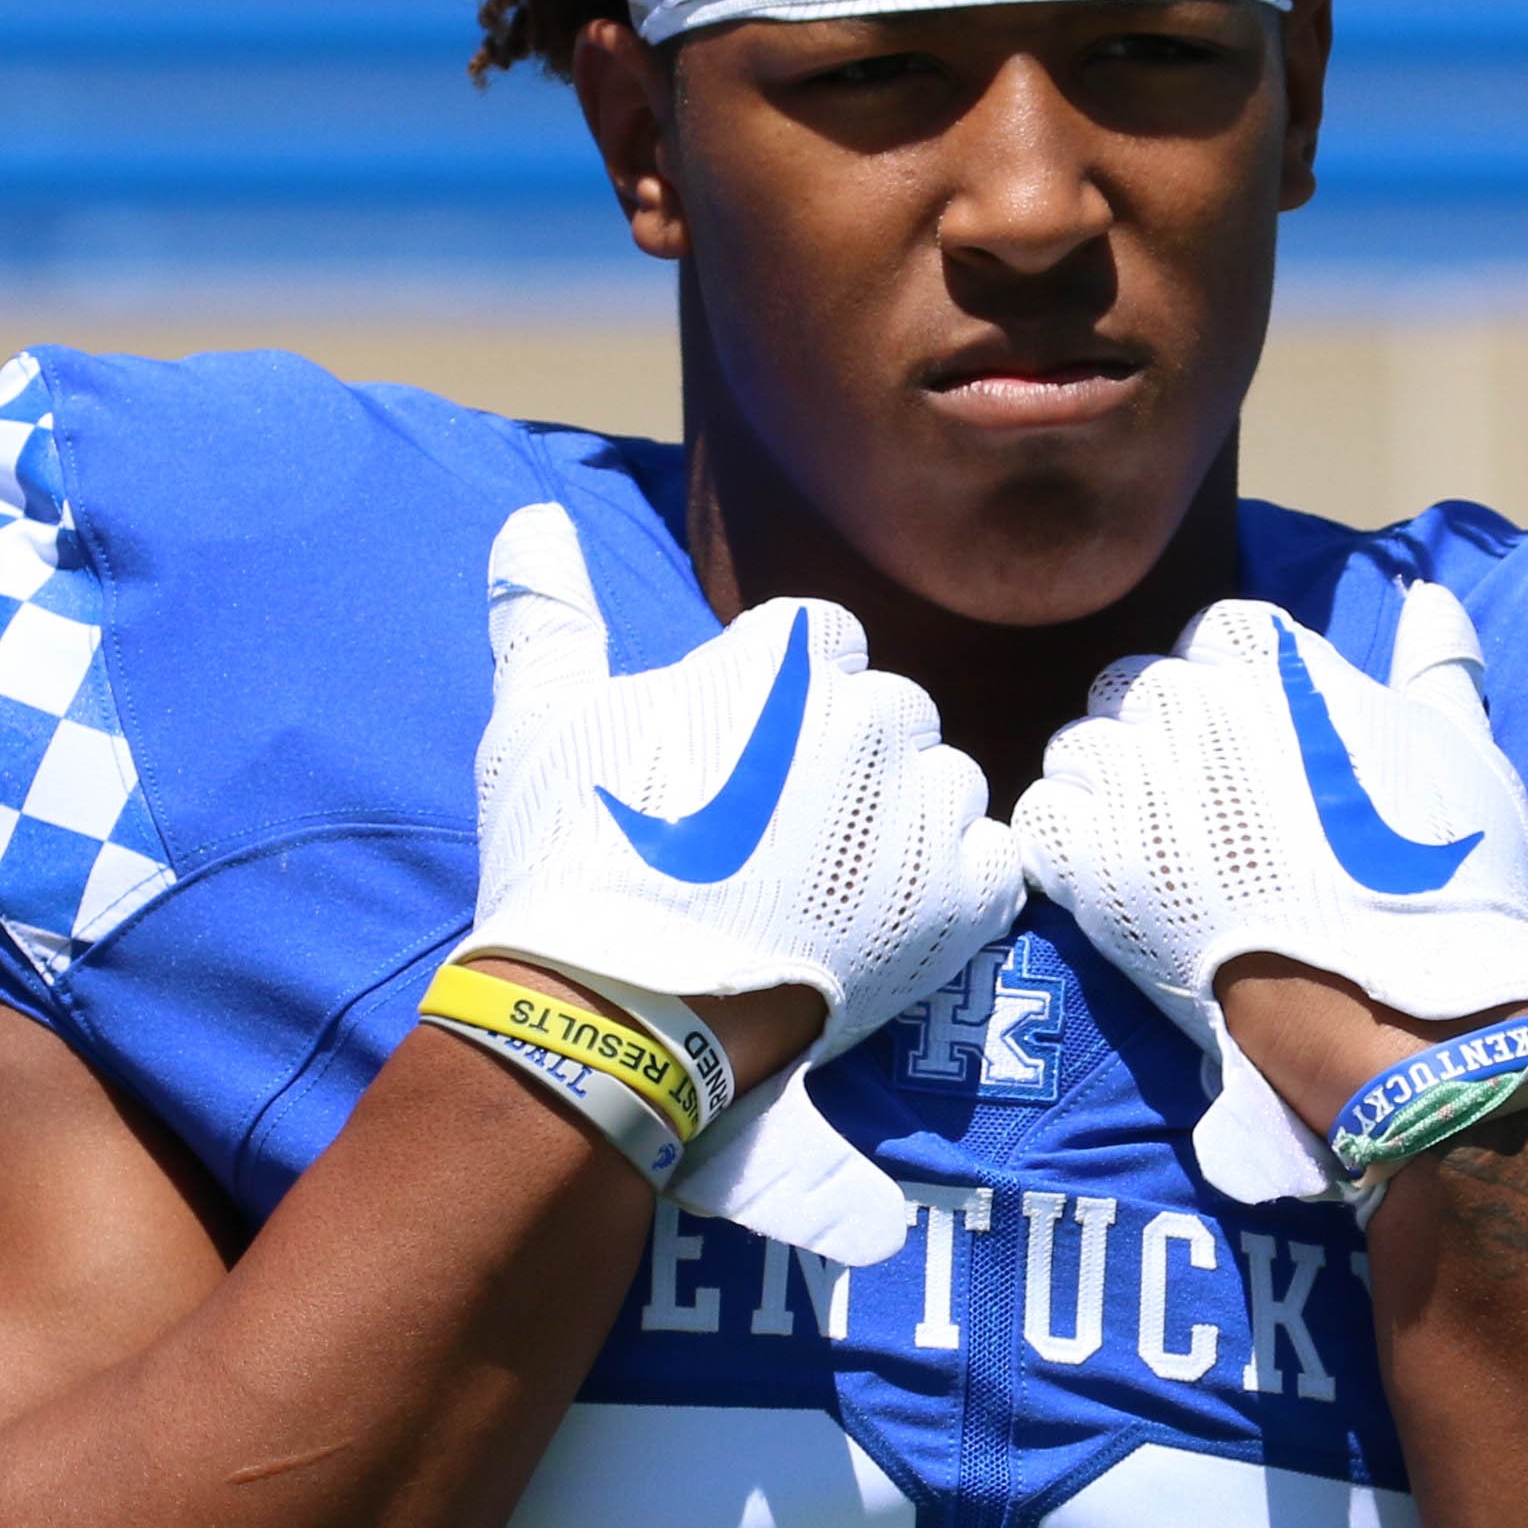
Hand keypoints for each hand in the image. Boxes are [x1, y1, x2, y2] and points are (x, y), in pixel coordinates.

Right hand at [465, 504, 1024, 1260]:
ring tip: (824, 887)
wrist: (619, 1011)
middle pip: (886, 712)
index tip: (733, 766)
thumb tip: (537, 517)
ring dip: (901, 824)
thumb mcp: (541, 720)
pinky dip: (950, 891)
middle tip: (771, 838)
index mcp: (784, 659)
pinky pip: (991, 864)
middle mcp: (870, 718)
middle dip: (843, 762)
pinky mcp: (960, 899)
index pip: (818, 641)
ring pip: (943, 784)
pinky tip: (880, 920)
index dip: (775, 704)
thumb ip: (551, 612)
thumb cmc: (572, 859)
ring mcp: (921, 810)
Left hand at [1015, 584, 1527, 1206]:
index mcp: (1274, 662)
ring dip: (1112, 791)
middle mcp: (1193, 703)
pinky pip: (1042, 820)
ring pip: (1083, 749)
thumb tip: (1426, 599)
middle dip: (1168, 740)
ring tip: (1160, 851)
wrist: (1392, 1008)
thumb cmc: (1440, 882)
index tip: (1262, 749)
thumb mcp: (1461, 755)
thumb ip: (1431, 669)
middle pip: (1142, 687)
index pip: (1218, 634)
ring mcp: (1135, 781)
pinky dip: (1067, 847)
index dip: (1236, 690)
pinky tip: (1114, 883)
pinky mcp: (1091, 862)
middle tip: (1211, 813)